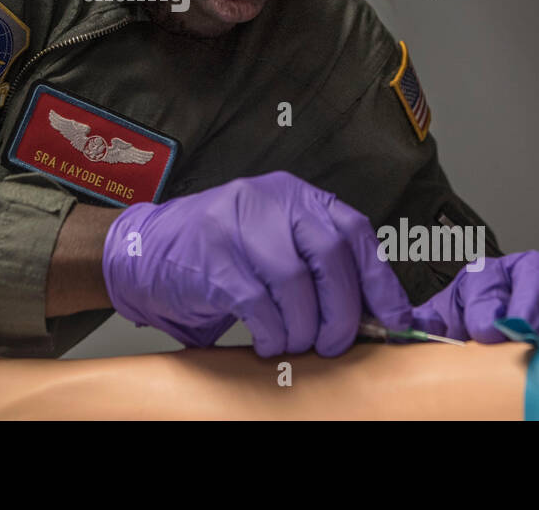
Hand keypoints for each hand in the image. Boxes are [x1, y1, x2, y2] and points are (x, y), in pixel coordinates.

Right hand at [102, 170, 413, 356]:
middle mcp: (268, 201)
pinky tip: (265, 340)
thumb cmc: (217, 252)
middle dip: (341, 312)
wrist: (145, 250)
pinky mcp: (212, 259)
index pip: (353, 231)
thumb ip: (316, 261)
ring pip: (295, 284)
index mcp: (293, 195)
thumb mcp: (272, 239)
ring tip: (293, 343)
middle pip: (330, 258)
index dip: (380, 280)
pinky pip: (257, 304)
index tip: (393, 319)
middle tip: (334, 343)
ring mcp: (237, 226)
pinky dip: (270, 332)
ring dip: (302, 328)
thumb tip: (371, 311)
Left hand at [412, 250, 538, 341]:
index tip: (486, 330)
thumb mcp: (445, 323)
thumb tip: (405, 329)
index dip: (488, 305)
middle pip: (537, 271)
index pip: (487, 280)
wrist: (498, 337)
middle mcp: (526, 273)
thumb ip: (427, 324)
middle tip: (526, 334)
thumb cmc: (474, 326)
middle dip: (532, 303)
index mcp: (485, 274)